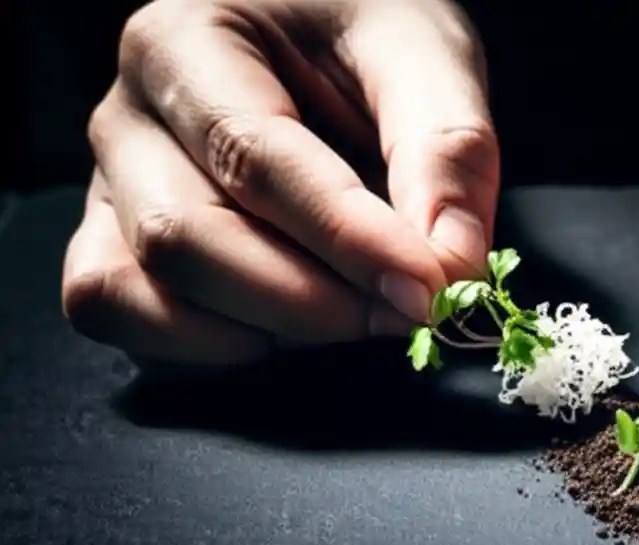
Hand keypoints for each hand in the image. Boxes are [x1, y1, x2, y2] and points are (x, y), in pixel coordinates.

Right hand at [61, 0, 497, 365]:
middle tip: (410, 309)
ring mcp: (113, 186)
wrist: (332, 27)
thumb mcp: (424, 54)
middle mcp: (127, 114)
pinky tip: (288, 327)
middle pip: (186, 238)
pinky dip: (207, 345)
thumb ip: (445, 153)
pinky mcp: (117, 244)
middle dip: (313, 300)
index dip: (347, 239)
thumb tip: (452, 267)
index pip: (254, 159)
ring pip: (149, 289)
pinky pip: (123, 315)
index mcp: (186, 39)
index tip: (426, 288)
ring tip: (359, 309)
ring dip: (267, 328)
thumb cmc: (367, 26)